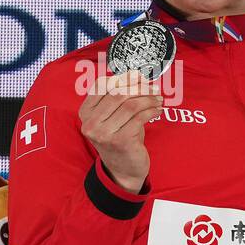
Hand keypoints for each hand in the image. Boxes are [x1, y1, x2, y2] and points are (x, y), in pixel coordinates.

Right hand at [78, 71, 163, 191]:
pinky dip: (152, 110)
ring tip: (159, 99)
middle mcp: (90, 122)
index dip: (122, 78)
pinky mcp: (120, 141)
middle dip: (140, 88)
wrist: (123, 169)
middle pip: (118, 93)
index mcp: (85, 112)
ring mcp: (103, 133)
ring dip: (148, 99)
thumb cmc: (121, 138)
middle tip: (154, 88)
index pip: (102, 86)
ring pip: (130, 105)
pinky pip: (139, 117)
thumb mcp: (115, 117)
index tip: (139, 76)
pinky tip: (158, 110)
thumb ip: (120, 97)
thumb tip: (136, 75)